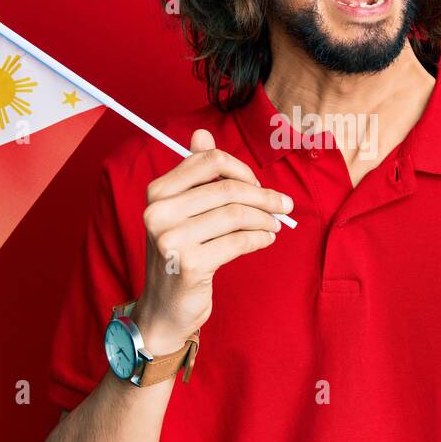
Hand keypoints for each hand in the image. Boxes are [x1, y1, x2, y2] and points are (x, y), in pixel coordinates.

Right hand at [133, 129, 292, 352]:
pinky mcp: (190, 264)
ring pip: (236, 214)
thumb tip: (202, 134)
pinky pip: (239, 241)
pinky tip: (266, 239)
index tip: (258, 184)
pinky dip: (260, 238)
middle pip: (227, 188)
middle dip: (263, 195)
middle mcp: (158, 213)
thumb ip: (194, 174)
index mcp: (157, 192)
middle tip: (284, 204)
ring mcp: (172, 239)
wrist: (165, 307)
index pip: (208, 161)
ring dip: (265, 218)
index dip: (242, 170)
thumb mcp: (182, 212)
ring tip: (275, 225)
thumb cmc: (181, 254)